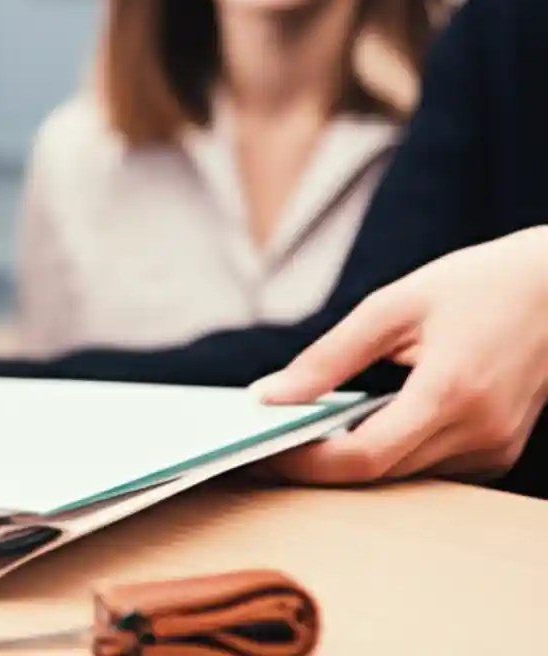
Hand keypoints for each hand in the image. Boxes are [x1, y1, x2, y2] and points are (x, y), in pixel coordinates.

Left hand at [251, 227, 547, 483]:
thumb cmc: (480, 285)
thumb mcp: (393, 306)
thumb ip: (327, 358)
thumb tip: (269, 397)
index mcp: (449, 392)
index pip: (362, 457)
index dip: (304, 463)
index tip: (260, 452)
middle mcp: (478, 431)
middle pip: (379, 474)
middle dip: (317, 464)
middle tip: (267, 442)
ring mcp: (495, 447)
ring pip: (402, 476)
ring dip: (352, 461)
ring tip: (303, 431)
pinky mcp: (500, 450)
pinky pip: (430, 468)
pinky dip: (391, 452)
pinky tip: (361, 425)